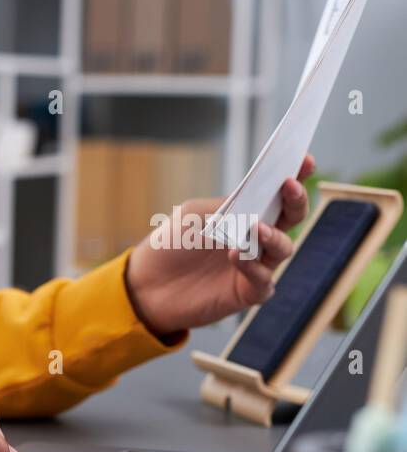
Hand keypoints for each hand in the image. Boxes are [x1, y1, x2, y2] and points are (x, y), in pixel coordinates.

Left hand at [125, 155, 314, 337]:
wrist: (146, 285)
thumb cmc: (170, 245)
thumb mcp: (193, 215)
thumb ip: (226, 206)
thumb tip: (255, 203)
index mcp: (246, 212)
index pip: (277, 192)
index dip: (297, 174)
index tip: (305, 158)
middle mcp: (256, 237)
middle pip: (291, 217)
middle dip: (296, 200)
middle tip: (290, 186)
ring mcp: (254, 265)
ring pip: (283, 248)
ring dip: (274, 236)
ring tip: (255, 230)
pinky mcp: (246, 292)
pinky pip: (264, 281)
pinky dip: (254, 268)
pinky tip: (236, 257)